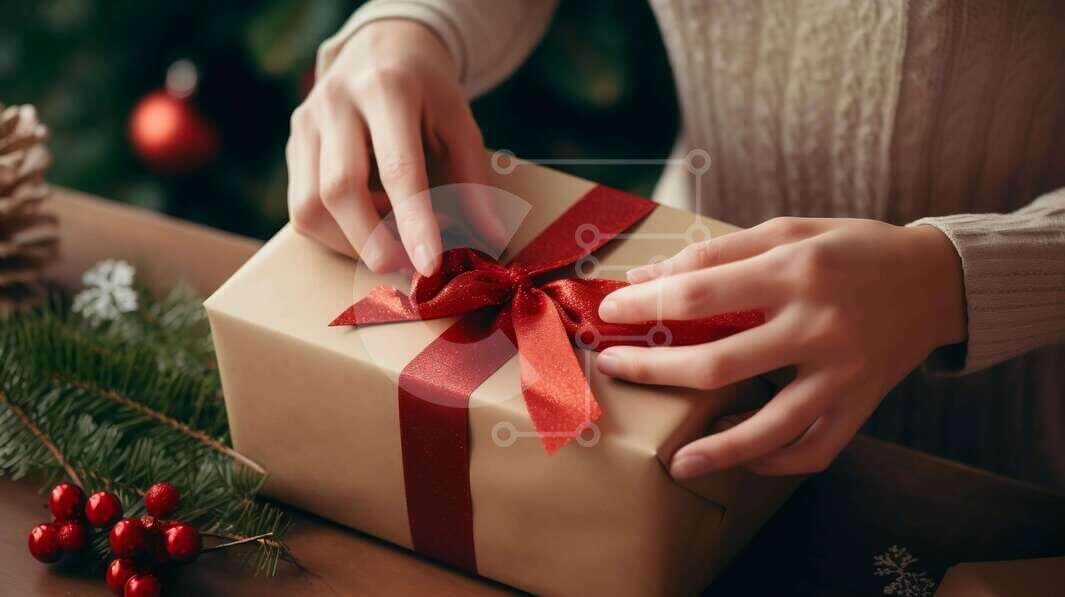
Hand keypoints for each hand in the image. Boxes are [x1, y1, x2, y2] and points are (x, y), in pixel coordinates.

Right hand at [286, 20, 504, 274]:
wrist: (381, 49)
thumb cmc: (427, 93)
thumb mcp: (461, 123)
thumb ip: (474, 181)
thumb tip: (491, 240)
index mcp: (387, 89)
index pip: (397, 168)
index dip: (414, 223)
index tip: (429, 266)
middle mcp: (335, 103)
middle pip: (339, 191)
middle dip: (374, 243)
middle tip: (409, 267)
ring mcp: (305, 124)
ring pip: (309, 207)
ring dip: (352, 242)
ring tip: (392, 239)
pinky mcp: (292, 146)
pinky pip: (301, 209)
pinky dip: (337, 232)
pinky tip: (369, 222)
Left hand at [595, 218, 966, 476]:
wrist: (938, 280)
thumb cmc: (852, 248)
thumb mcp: (788, 231)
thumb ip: (716, 254)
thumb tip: (646, 277)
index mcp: (795, 271)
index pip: (698, 295)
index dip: (644, 306)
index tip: (609, 312)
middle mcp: (817, 325)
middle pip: (716, 364)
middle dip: (652, 369)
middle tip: (612, 368)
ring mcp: (842, 373)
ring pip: (768, 427)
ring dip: (715, 450)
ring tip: (675, 462)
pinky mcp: (861, 404)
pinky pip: (814, 449)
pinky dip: (774, 461)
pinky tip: (742, 457)